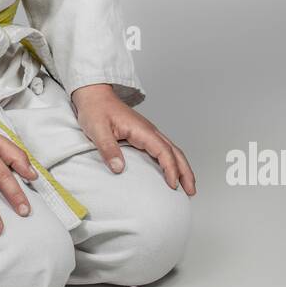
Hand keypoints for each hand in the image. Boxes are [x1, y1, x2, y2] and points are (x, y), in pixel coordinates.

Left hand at [70, 84, 196, 196]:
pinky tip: (171, 172)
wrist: (94, 95)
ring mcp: (148, 132)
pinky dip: (172, 161)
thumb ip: (108, 149)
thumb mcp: (98, 130)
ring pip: (172, 150)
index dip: (171, 169)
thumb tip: (119, 169)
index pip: (163, 151)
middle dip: (185, 172)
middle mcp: (149, 131)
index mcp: (142, 130)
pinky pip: (163, 149)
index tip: (173, 185)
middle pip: (175, 152)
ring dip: (182, 167)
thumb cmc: (96, 110)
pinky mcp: (143, 135)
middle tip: (191, 191)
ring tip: (187, 186)